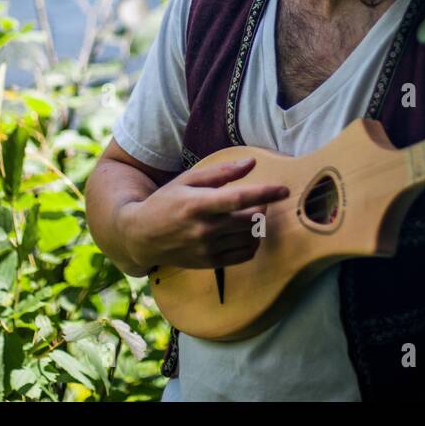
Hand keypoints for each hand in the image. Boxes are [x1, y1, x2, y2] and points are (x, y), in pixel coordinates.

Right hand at [120, 157, 288, 270]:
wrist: (141, 237)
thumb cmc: (166, 201)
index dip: (264, 194)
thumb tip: (251, 163)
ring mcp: (207, 249)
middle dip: (262, 208)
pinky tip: (245, 234)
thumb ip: (221, 172)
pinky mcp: (210, 263)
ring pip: (250, 238)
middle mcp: (204, 229)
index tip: (283, 189)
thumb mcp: (188, 180)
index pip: (238, 199)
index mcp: (198, 204)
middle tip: (259, 201)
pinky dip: (252, 244)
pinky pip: (244, 255)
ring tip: (250, 216)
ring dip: (258, 226)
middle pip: (250, 220)